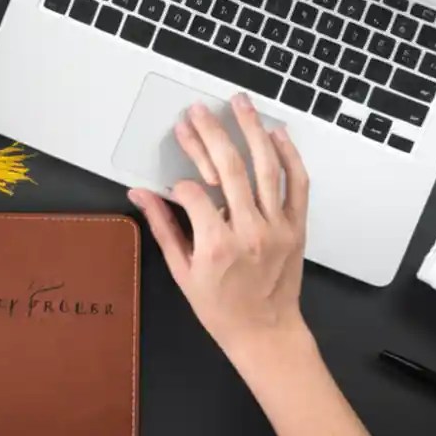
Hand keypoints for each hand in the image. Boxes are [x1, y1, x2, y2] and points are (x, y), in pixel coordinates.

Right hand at [127, 93, 311, 369]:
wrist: (266, 332)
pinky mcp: (297, 227)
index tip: (174, 184)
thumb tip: (139, 194)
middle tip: (197, 110)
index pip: (193, 193)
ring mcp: (277, 227)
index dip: (179, 183)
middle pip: (229, 169)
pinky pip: (297, 184)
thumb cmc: (220, 307)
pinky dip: (289, 156)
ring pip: (266, 168)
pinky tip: (276, 134)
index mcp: (216, 246)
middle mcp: (249, 231)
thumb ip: (163, 227)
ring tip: (240, 103)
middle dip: (210, 134)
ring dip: (251, 130)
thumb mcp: (182, 271)